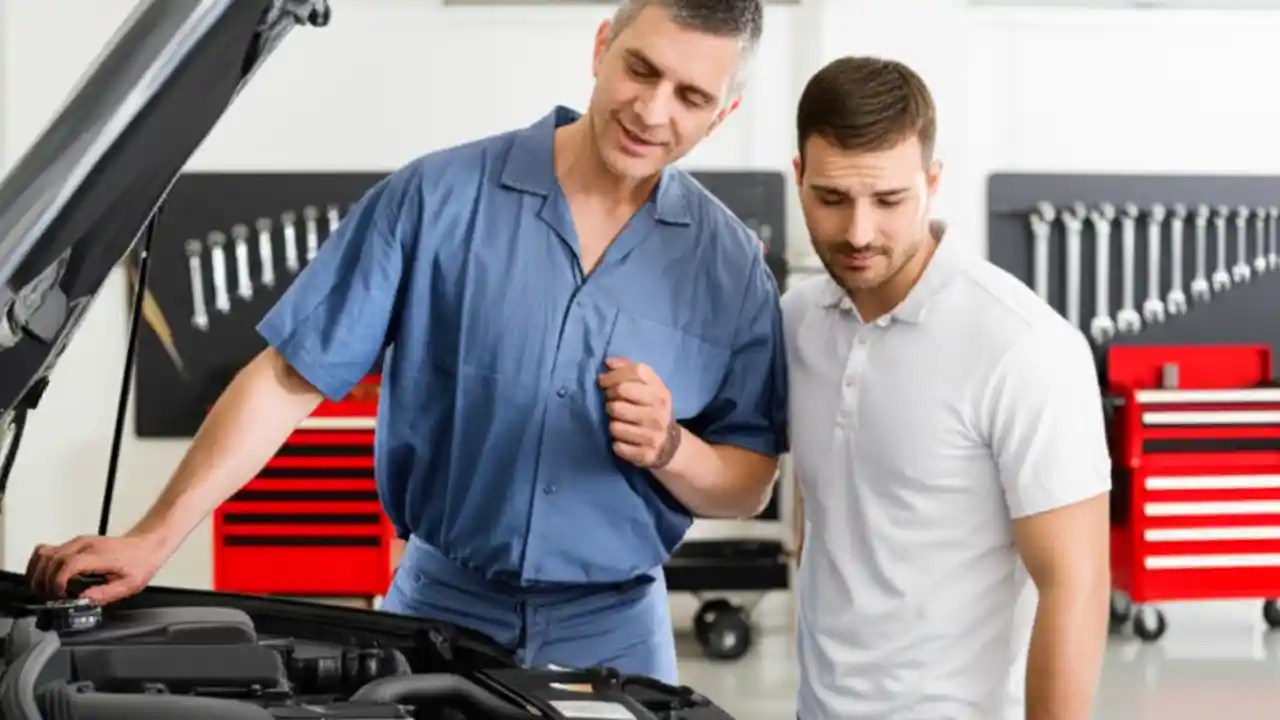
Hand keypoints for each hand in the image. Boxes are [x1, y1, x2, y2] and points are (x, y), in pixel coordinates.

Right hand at [26, 532, 167, 605]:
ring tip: (45, 590)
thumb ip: (106, 593)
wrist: (147, 545)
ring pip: (44, 553)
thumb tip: (84, 600)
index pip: (68, 565)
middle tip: (51, 597)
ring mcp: (77, 542)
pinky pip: (46, 550)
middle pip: (50, 559)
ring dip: (38, 573)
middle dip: (45, 582)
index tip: (60, 596)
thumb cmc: (140, 562)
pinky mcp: (74, 544)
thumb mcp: (130, 584)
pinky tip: (43, 578)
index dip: (58, 582)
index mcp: (99, 555)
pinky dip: (39, 564)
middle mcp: (84, 545)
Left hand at [598, 357, 681, 468]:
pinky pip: (617, 445)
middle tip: (611, 403)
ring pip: (615, 425)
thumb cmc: (651, 409)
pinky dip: (616, 442)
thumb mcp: (648, 388)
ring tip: (618, 422)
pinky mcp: (645, 454)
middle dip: (609, 400)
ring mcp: (654, 435)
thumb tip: (608, 362)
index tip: (603, 382)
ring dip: (611, 423)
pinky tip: (622, 439)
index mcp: (661, 393)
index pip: (636, 373)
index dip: (614, 375)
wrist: (669, 444)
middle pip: (620, 399)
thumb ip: (629, 370)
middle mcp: (660, 413)